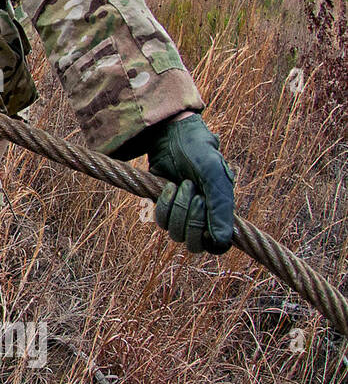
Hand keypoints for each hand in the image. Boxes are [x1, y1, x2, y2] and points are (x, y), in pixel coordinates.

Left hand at [145, 114, 235, 253]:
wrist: (174, 137)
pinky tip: (168, 186)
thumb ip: (220, 209)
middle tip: (195, 193)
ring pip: (175, 234)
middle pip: (194, 244)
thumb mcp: (214, 178)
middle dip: (192, 219)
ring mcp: (183, 215)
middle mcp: (203, 218)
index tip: (206, 212)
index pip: (216, 246)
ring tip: (183, 184)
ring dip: (178, 208)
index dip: (209, 238)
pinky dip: (164, 204)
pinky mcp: (164, 208)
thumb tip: (222, 242)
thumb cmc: (200, 154)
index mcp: (221, 214)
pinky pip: (160, 221)